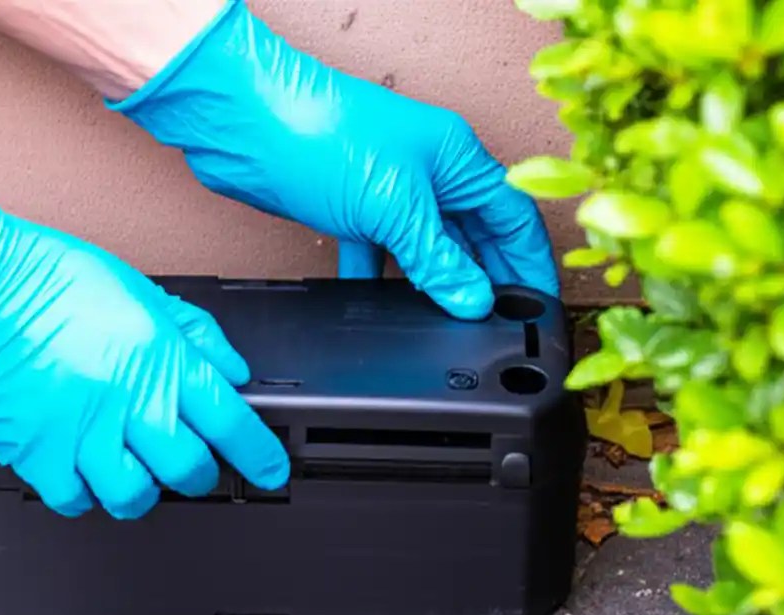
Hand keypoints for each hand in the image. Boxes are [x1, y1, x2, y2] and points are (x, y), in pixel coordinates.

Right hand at [0, 173, 289, 518]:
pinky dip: (84, 495)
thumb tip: (231, 367)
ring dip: (142, 490)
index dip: (260, 453)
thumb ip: (191, 331)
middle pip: (189, 469)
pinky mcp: (36, 452)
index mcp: (159, 358)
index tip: (271, 468)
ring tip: (134, 472)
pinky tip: (84, 474)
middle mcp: (128, 401)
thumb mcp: (138, 287)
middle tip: (192, 467)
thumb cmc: (45, 273)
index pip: (231, 420)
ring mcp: (81, 432)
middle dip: (200, 474)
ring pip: (134, 496)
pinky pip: (74, 500)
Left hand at [109, 0, 558, 318]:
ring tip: (452, 325)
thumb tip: (473, 299)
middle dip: (491, 278)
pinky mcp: (350, 207)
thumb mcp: (394, 205)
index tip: (541, 305)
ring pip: (429, 245)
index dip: (531, 262)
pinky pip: (379, 252)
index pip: (513, 214)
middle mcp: (429, 170)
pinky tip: (382, 310)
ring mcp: (388, 188)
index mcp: (456, 158)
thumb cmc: (318, 132)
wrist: (242, 120)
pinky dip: (382, 281)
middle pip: (476, 233)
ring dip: (440, 282)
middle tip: (503, 324)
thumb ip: (437, 258)